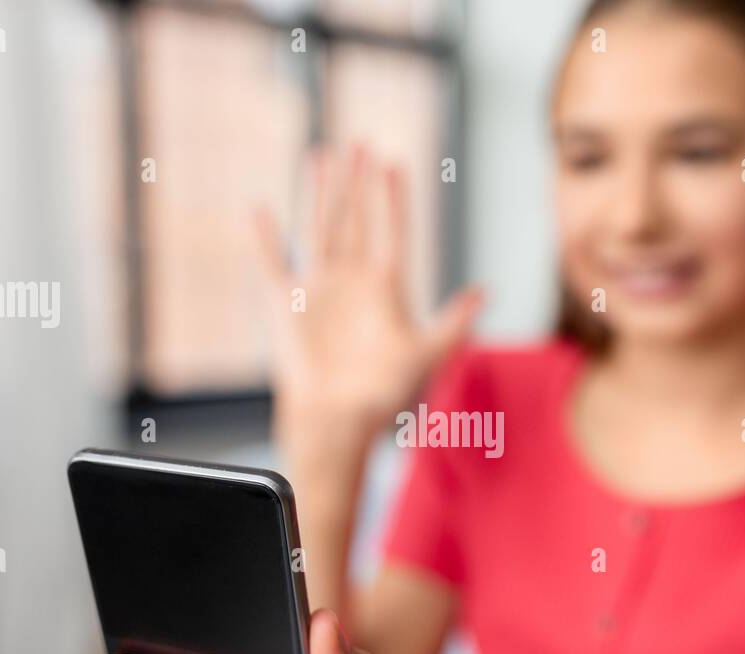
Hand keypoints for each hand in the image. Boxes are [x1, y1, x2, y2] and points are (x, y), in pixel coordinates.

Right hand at [252, 143, 483, 446]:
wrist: (336, 418)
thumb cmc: (383, 393)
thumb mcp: (425, 354)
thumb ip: (453, 323)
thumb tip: (485, 292)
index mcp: (387, 288)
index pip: (393, 231)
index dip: (394, 198)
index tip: (396, 163)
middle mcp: (353, 281)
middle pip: (357, 219)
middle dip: (358, 182)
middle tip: (361, 142)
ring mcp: (320, 288)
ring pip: (320, 226)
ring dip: (321, 192)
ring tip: (322, 154)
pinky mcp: (287, 302)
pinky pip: (274, 260)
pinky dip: (266, 236)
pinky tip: (260, 207)